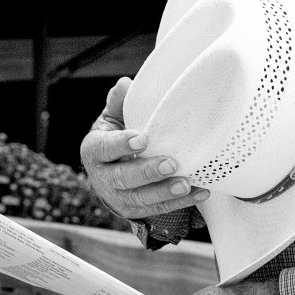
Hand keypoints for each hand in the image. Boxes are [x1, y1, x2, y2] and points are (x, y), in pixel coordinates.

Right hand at [80, 78, 207, 219]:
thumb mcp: (112, 119)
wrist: (108, 173)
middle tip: (170, 163)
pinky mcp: (134, 210)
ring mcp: (118, 197)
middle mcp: (102, 177)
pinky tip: (199, 192)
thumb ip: (119, 103)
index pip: (105, 148)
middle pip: (123, 178)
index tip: (142, 139)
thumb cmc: (114, 139)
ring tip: (186, 183)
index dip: (121, 145)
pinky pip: (158, 209)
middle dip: (147, 172)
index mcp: (94, 150)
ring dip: (165, 192)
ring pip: (141, 198)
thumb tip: (125, 84)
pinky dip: (180, 202)